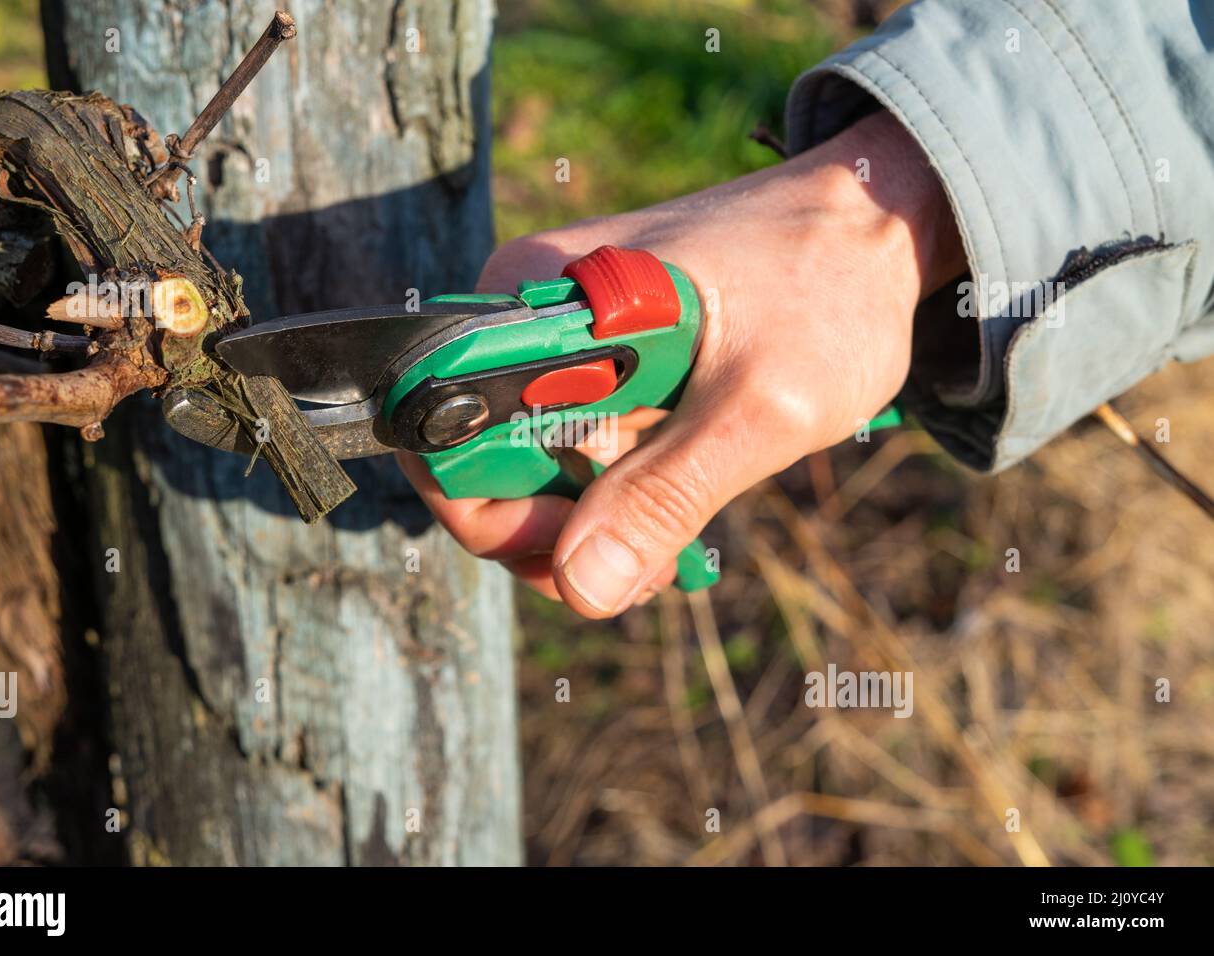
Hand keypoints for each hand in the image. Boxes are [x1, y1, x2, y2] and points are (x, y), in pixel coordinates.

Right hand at [398, 111, 964, 617]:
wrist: (871, 227)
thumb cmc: (829, 290)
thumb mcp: (762, 405)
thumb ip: (669, 492)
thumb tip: (585, 587)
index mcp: (535, 298)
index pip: (442, 429)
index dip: (494, 511)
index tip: (579, 546)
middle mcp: (522, 314)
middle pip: (476, 462)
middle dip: (549, 536)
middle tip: (644, 567)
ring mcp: (555, 341)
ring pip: (521, 469)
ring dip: (585, 528)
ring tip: (671, 550)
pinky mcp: (589, 364)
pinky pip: (564, 451)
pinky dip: (607, 499)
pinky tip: (669, 513)